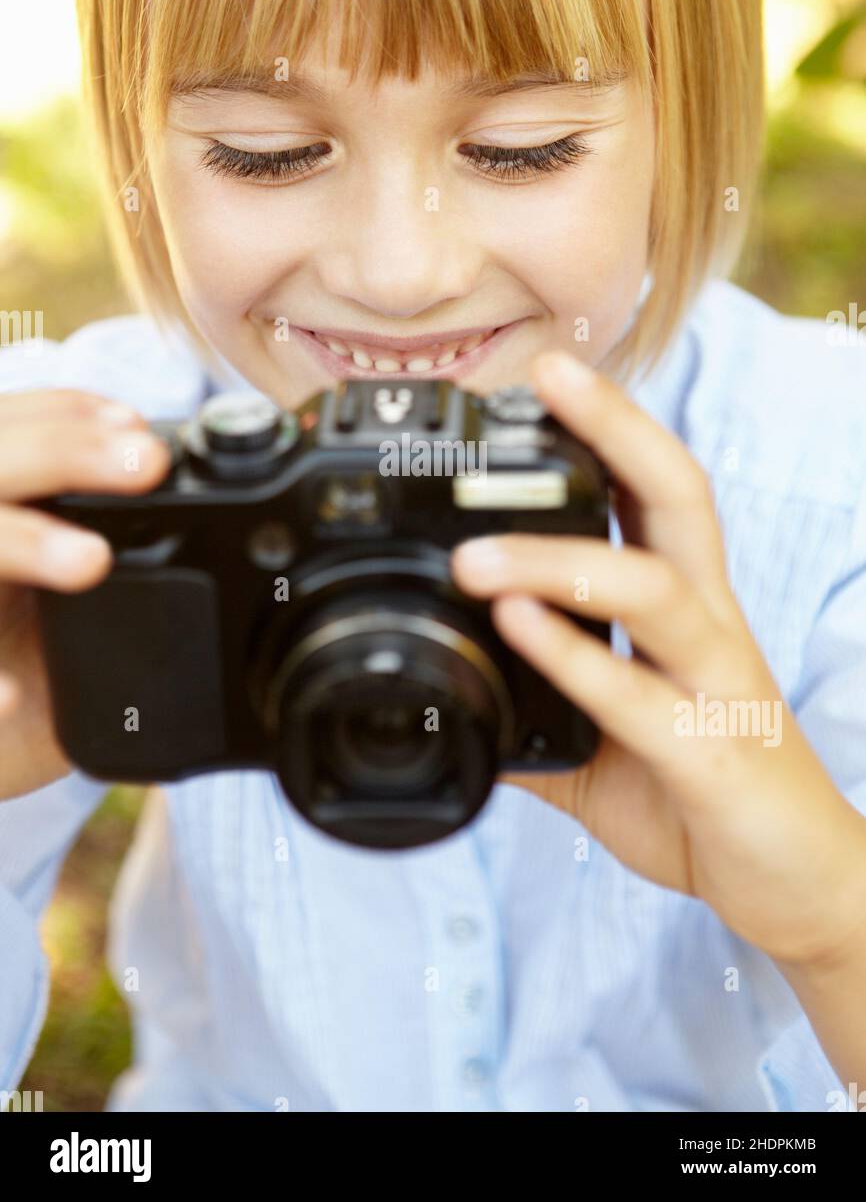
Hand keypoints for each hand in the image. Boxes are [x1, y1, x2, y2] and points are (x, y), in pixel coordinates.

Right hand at [0, 390, 170, 800]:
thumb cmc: (34, 635)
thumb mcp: (68, 567)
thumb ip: (111, 526)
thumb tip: (201, 491)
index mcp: (2, 490)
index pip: (21, 418)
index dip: (75, 412)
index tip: (137, 426)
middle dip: (68, 450)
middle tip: (148, 464)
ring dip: (27, 542)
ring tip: (92, 560)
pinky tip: (11, 698)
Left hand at [451, 351, 865, 969]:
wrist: (798, 885)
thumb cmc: (704, 798)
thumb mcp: (609, 745)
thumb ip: (542, 711)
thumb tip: (458, 697)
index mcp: (685, 608)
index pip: (656, 490)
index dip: (609, 426)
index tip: (545, 375)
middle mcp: (708, 625)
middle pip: (679, 494)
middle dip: (617, 425)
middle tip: (546, 374)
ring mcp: (716, 683)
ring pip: (651, 587)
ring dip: (558, 559)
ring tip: (474, 555)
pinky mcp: (710, 753)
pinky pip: (637, 696)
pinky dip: (572, 656)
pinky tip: (516, 628)